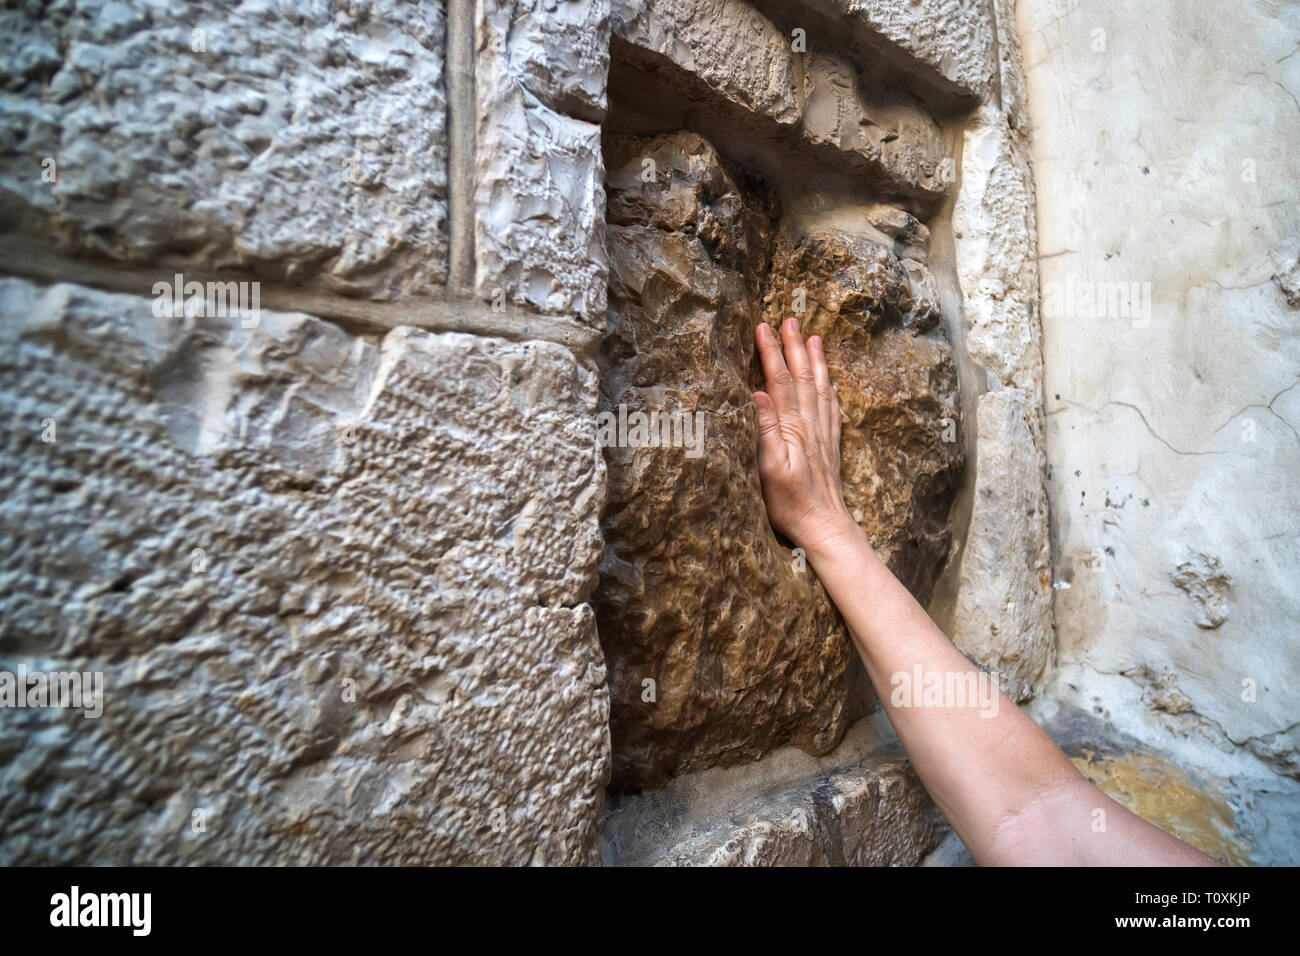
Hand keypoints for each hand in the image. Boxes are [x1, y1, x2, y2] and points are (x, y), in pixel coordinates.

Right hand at [752, 318, 855, 552]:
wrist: (824, 527)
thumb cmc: (790, 504)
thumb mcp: (769, 468)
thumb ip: (765, 429)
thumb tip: (756, 393)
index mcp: (791, 427)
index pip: (779, 381)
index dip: (771, 353)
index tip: (763, 327)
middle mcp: (810, 425)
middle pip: (802, 377)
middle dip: (795, 347)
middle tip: (790, 320)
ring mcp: (823, 435)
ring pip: (820, 388)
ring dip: (816, 361)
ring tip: (814, 338)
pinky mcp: (831, 447)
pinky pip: (832, 409)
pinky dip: (830, 389)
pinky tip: (830, 382)